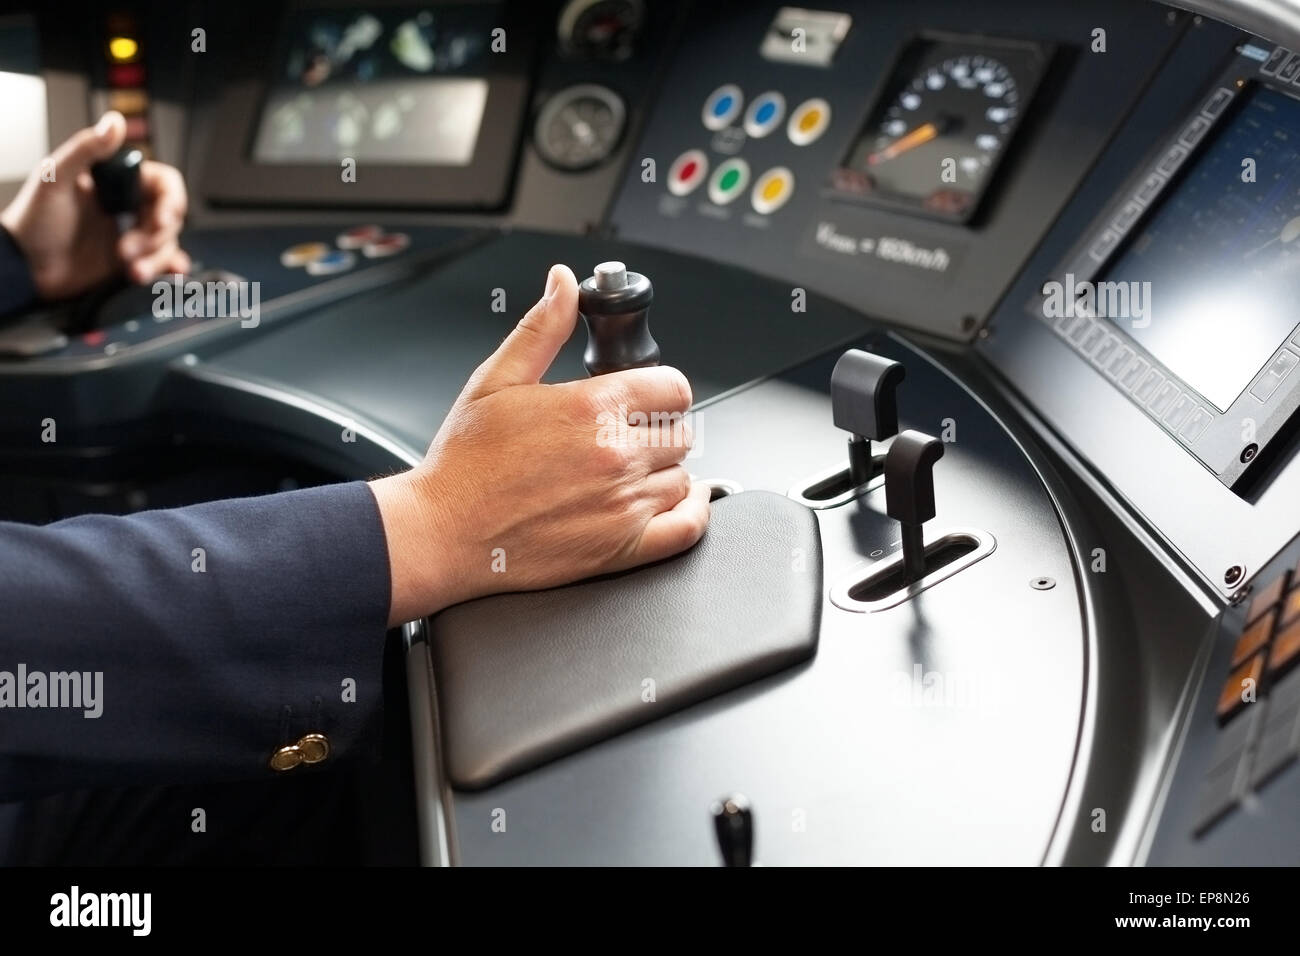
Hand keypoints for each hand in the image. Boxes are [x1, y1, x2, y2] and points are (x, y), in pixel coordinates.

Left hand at [0, 111, 189, 300]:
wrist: (24, 266)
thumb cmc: (32, 220)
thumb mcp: (55, 179)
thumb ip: (85, 149)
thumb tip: (114, 122)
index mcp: (115, 182)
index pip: (162, 183)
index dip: (171, 199)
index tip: (162, 217)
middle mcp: (127, 207)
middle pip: (169, 216)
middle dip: (156, 236)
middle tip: (129, 247)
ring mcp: (130, 234)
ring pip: (167, 242)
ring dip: (155, 257)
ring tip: (130, 267)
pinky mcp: (130, 260)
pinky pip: (160, 262)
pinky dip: (167, 267)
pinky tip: (166, 271)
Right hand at [370, 264, 710, 625]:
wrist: (443, 532)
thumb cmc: (464, 463)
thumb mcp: (496, 379)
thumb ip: (542, 328)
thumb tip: (563, 285)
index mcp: (593, 407)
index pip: (673, 387)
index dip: (661, 389)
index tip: (646, 398)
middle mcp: (616, 455)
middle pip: (681, 432)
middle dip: (658, 429)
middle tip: (625, 436)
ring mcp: (623, 504)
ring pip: (682, 476)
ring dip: (664, 471)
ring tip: (627, 472)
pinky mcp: (622, 548)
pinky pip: (686, 528)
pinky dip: (692, 511)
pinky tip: (680, 500)